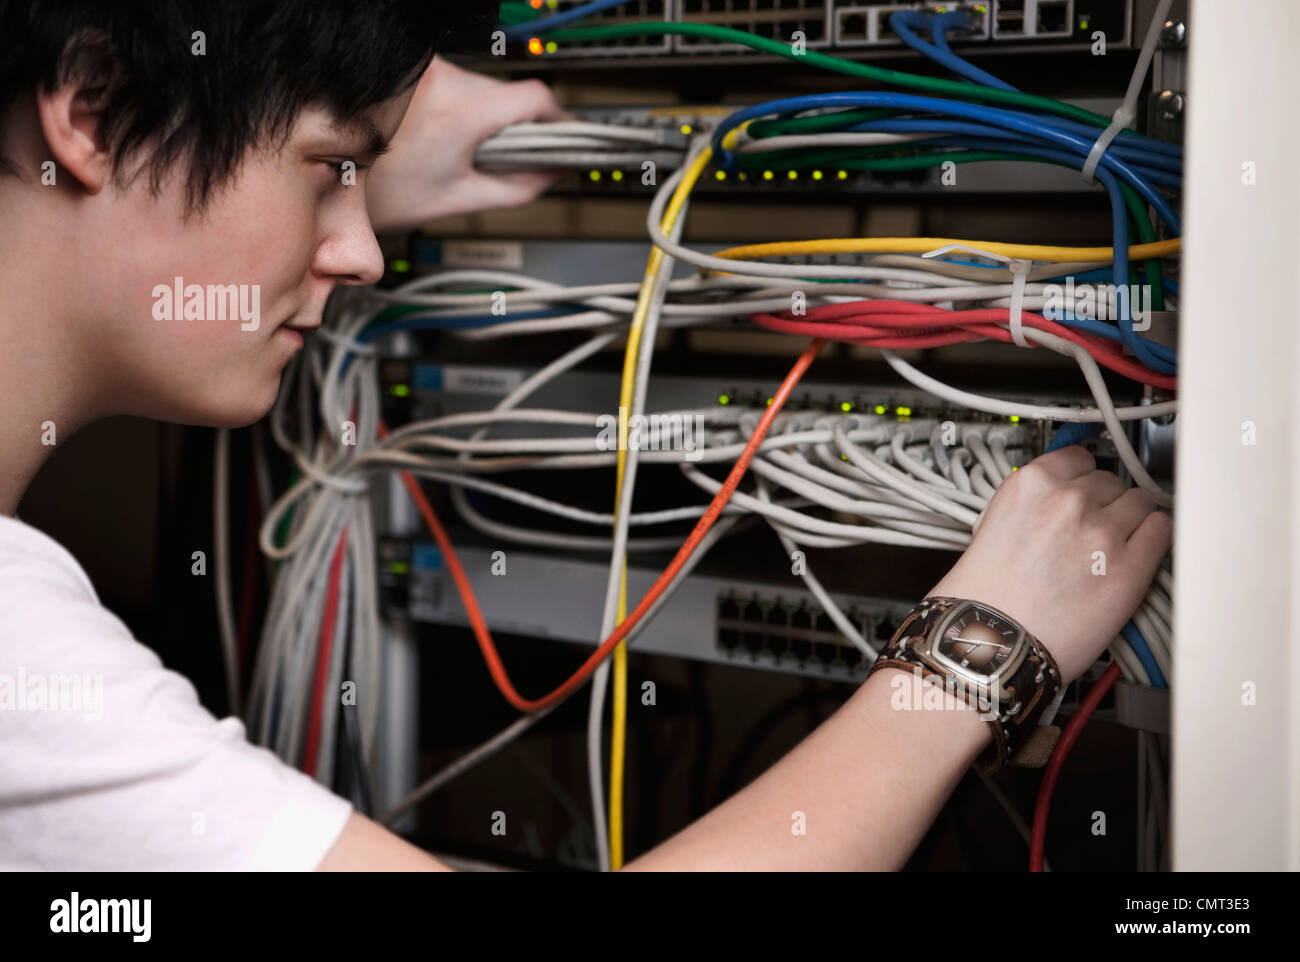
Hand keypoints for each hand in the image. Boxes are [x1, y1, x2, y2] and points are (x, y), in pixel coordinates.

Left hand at [365, 56, 565, 231]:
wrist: (324, 179)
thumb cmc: (378, 193)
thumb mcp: (459, 198)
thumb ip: (516, 187)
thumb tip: (553, 176)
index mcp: (462, 111)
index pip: (535, 98)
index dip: (557, 119)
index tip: (564, 133)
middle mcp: (441, 77)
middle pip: (503, 92)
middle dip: (508, 126)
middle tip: (495, 158)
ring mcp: (420, 69)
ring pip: (475, 87)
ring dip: (476, 117)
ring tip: (450, 152)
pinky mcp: (407, 70)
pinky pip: (447, 84)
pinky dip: (450, 109)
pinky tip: (431, 138)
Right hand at [928, 445, 1170, 683]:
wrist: (988, 644)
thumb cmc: (983, 596)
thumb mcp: (992, 524)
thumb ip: (1033, 502)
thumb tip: (1065, 492)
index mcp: (1031, 484)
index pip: (1078, 457)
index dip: (1081, 478)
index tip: (1083, 489)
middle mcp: (1068, 501)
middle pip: (1110, 481)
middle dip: (1103, 503)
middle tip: (1090, 531)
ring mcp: (1102, 532)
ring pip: (1140, 502)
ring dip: (1130, 520)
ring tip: (1110, 547)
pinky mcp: (1129, 569)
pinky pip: (1162, 531)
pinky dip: (1153, 538)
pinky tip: (1136, 554)